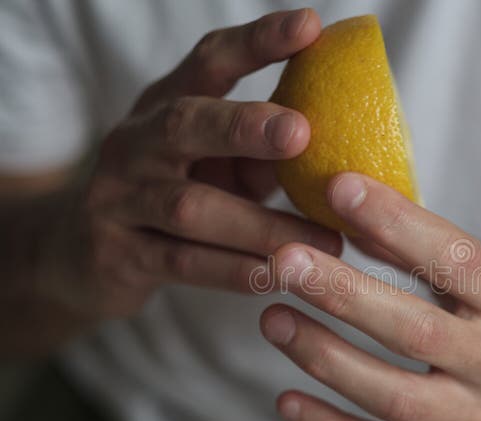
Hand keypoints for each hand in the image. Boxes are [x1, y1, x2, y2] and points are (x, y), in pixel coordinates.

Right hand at [41, 9, 340, 319]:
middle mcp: (136, 144)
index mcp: (166, 107)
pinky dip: (235, 269)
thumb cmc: (172, 195)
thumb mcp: (214, 166)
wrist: (81, 254)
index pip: (209, 61)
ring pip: (191, 208)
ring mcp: (119, 199)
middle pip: (185, 124)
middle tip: (300, 134)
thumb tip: (340, 145)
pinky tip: (278, 276)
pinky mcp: (118, 254)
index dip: (257, 42)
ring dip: (263, 225)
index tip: (309, 26)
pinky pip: (183, 262)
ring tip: (327, 242)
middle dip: (243, 126)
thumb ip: (261, 154)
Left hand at [261, 173, 480, 420]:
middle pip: (413, 332)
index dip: (395, 222)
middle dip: (341, 294)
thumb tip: (355, 209)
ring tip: (274, 320)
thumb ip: (430, 249)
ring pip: (391, 399)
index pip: (455, 260)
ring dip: (324, 359)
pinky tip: (289, 400)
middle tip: (285, 260)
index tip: (339, 188)